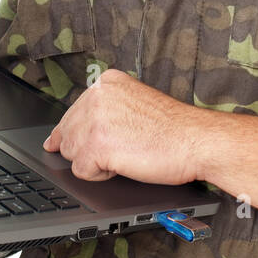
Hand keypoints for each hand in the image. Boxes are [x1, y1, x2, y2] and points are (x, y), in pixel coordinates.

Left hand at [42, 68, 201, 183]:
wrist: (195, 140)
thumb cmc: (173, 127)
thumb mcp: (134, 103)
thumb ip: (104, 110)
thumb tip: (66, 132)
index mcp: (106, 83)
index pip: (72, 111)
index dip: (73, 133)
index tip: (62, 142)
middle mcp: (97, 96)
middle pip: (68, 132)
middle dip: (84, 148)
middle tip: (113, 152)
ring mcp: (95, 119)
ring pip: (71, 152)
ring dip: (94, 161)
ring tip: (123, 155)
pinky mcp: (97, 144)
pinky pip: (81, 170)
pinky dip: (99, 174)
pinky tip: (121, 164)